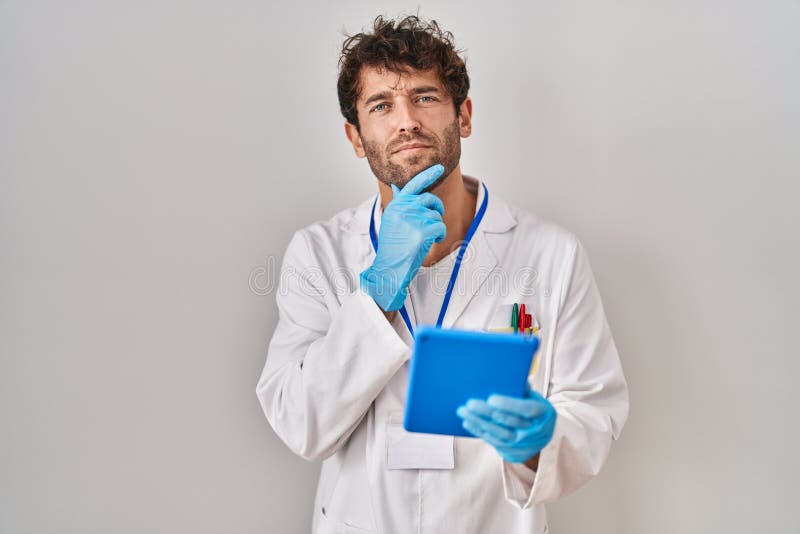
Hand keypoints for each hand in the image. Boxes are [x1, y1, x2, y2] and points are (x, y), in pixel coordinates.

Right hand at [360, 164, 446, 310]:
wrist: (390, 267)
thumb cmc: (393, 246)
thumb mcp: (391, 220)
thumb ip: (398, 203)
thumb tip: (398, 186)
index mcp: (396, 205)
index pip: (414, 184)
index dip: (428, 174)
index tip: (439, 167)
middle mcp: (403, 208)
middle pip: (430, 199)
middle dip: (437, 208)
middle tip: (434, 222)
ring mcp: (412, 219)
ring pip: (436, 215)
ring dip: (436, 227)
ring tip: (425, 238)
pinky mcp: (422, 231)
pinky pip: (440, 227)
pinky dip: (440, 235)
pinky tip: (431, 243)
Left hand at [456, 386, 556, 463]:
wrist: (542, 435)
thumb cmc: (533, 407)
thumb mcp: (533, 396)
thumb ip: (522, 388)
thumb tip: (506, 378)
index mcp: (543, 413)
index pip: (526, 410)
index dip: (509, 405)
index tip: (491, 398)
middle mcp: (535, 431)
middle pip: (509, 422)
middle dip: (487, 413)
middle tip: (470, 403)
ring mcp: (524, 444)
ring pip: (499, 434)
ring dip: (479, 422)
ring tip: (463, 411)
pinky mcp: (514, 453)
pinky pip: (494, 441)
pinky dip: (479, 431)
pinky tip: (468, 422)